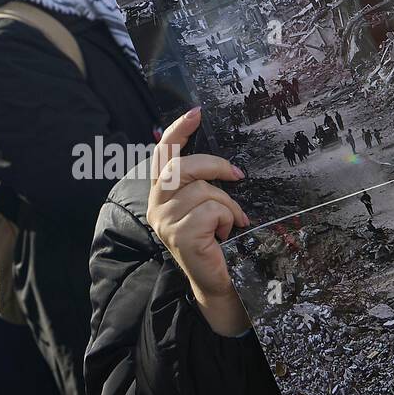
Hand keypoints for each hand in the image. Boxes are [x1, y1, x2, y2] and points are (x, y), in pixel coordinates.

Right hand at [147, 107, 252, 336]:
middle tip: (237, 176)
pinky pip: (213, 210)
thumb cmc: (212, 240)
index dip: (178, 130)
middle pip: (182, 166)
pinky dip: (228, 219)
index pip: (163, 153)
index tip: (197, 113)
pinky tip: (224, 234)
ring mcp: (165, 220)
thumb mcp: (203, 204)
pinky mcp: (180, 234)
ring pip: (204, 190)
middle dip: (215, 166)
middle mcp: (156, 205)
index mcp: (159, 193)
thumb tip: (217, 157)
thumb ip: (199, 181)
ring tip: (230, 221)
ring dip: (228, 204)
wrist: (215, 281)